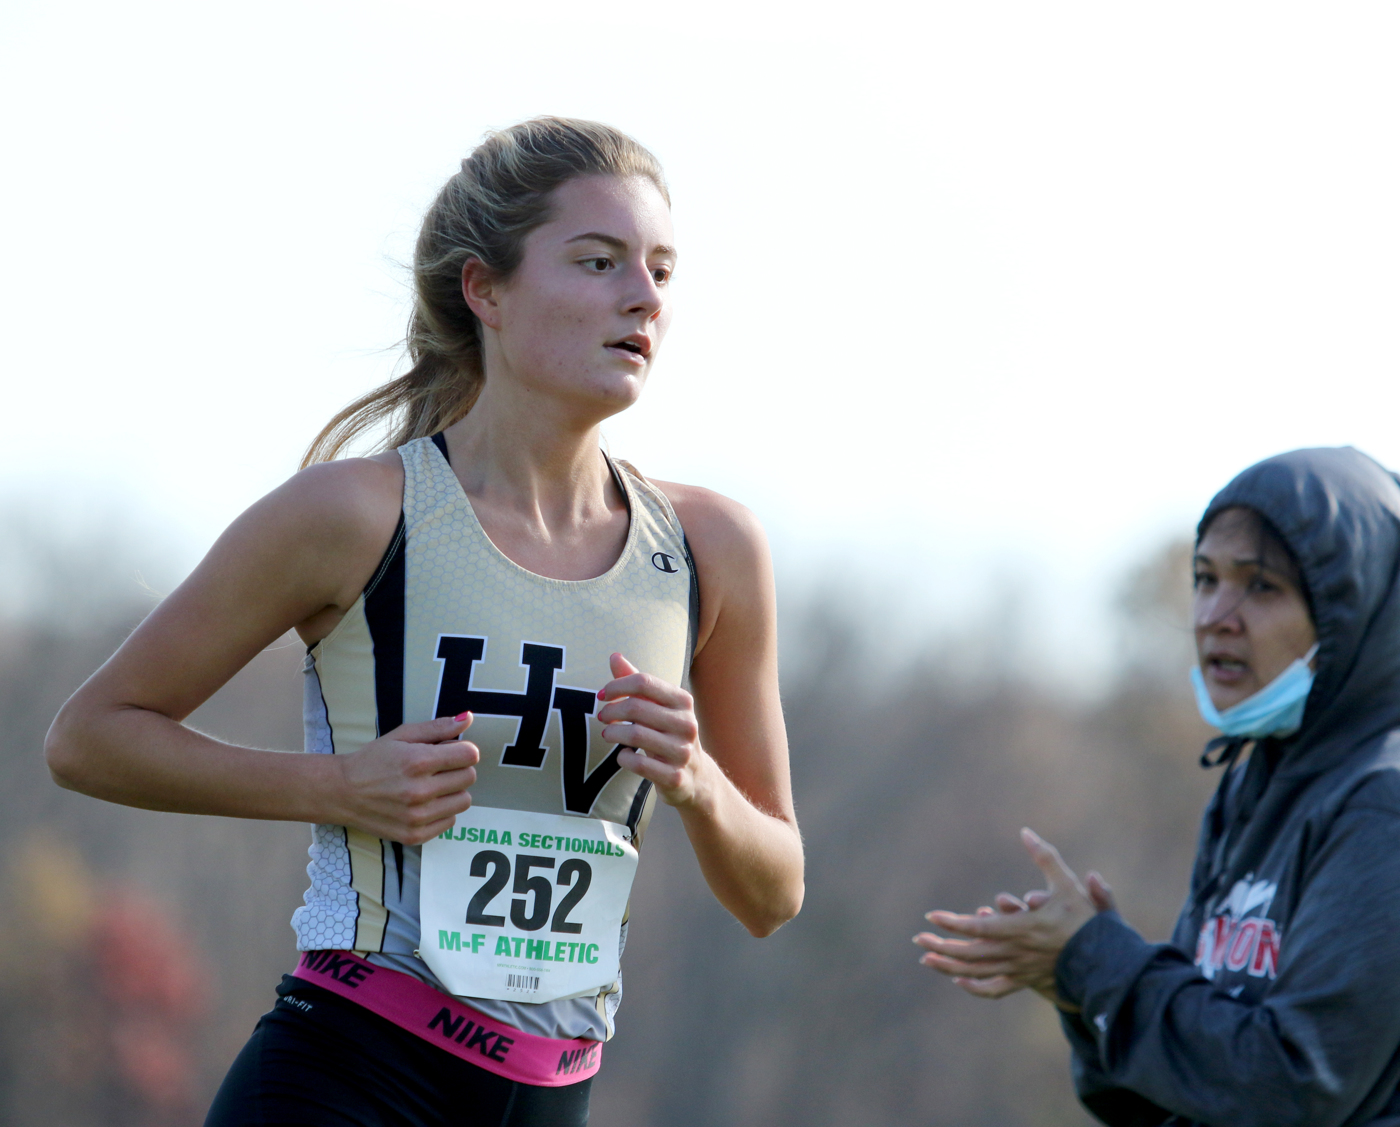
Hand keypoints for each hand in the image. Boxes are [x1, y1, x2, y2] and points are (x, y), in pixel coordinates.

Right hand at [333, 714, 478, 843]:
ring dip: (453, 792)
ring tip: (432, 786)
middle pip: (469, 777)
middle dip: (458, 769)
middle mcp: (419, 792)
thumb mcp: (402, 736)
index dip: (464, 750)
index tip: (452, 751)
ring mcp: (417, 817)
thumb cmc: (372, 760)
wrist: (342, 792)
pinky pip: (450, 821)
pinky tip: (424, 803)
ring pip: (464, 801)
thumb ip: (437, 728)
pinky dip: (442, 811)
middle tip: (439, 768)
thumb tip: (468, 718)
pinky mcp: (414, 836)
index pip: (469, 756)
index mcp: (418, 762)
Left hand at [598, 653, 707, 808]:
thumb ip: (636, 681)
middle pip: (636, 707)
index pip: (644, 682)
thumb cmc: (668, 733)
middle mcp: (687, 724)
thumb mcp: (657, 706)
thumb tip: (614, 656)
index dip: (617, 686)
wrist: (695, 776)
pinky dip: (623, 758)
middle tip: (602, 717)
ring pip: (635, 735)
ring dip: (613, 733)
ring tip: (607, 734)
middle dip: (611, 711)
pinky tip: (624, 755)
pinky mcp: (675, 776)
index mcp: (683, 701)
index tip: (602, 695)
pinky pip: (639, 764)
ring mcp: (682, 752)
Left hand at [913, 829, 1108, 1009]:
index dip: (954, 924)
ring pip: (978, 972)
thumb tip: (1026, 831)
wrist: (1107, 963)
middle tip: (918, 939)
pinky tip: (958, 980)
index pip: (979, 929)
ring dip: (949, 966)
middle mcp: (1016, 953)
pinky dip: (975, 987)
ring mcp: (1019, 970)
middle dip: (942, 947)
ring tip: (926, 959)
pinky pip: (995, 988)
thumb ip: (1045, 857)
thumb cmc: (1086, 922)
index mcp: (1021, 930)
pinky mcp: (1025, 981)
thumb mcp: (1067, 884)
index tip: (932, 916)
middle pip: (971, 954)